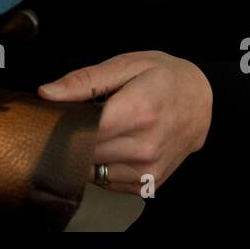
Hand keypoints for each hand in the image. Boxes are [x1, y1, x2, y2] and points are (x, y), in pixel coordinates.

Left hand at [39, 50, 212, 195]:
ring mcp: (149, 169)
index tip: (58, 114)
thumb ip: (83, 80)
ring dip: (87, 154)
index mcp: (139, 111)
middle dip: (73, 137)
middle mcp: (146, 146)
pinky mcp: (150, 184)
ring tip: (99, 131)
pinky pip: (109, 183)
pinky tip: (112, 146)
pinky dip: (103, 167)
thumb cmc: (163, 77)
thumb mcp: (125, 65)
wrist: (202, 100)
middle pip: (86, 153)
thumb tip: (47, 93)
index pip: (82, 131)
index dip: (63, 124)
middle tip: (77, 119)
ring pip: (93, 172)